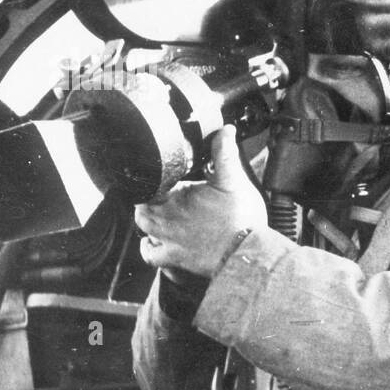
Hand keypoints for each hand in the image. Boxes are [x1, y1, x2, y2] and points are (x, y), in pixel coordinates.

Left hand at [135, 126, 268, 278]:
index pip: (148, 179)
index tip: (169, 175)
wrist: (246, 255)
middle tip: (172, 193)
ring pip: (143, 226)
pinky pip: (150, 255)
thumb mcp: (235, 180)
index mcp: (172, 195)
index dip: (157, 176)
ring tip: (166, 214)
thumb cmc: (241, 220)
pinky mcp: (173, 259)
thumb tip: (224, 129)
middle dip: (153, 196)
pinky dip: (149, 248)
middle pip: (143, 202)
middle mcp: (162, 218)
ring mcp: (166, 240)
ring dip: (150, 219)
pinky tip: (158, 242)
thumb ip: (225, 153)